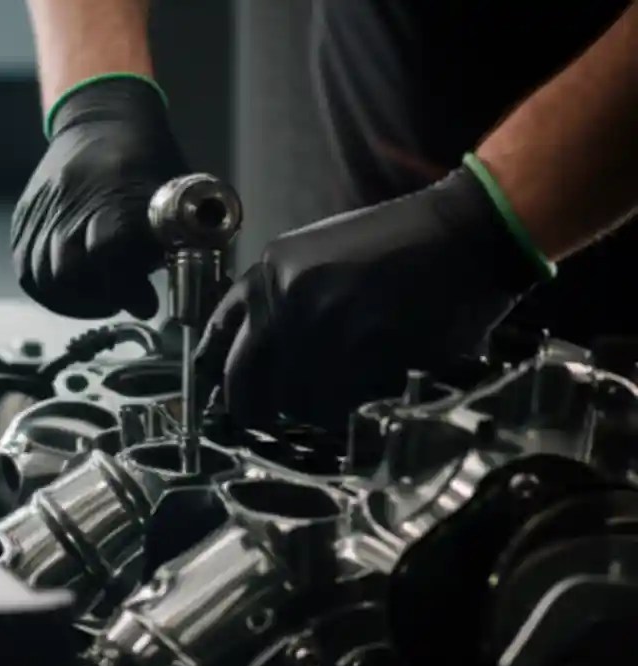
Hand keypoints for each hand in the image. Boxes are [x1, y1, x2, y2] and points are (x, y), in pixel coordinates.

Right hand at [12, 76, 186, 319]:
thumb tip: (171, 287)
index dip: (126, 287)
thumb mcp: (171, 193)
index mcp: (113, 190)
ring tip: (96, 300)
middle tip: (119, 301)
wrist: (101, 115)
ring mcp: (42, 207)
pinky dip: (46, 288)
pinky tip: (70, 292)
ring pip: (40, 273)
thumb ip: (172, 240)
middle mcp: (70, 199)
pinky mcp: (25, 215)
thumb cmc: (147, 156)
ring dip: (70, 300)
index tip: (145, 303)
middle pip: (66, 269)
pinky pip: (24, 265)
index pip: (105, 251)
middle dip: (96, 299)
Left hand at [196, 165, 549, 429]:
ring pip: (294, 403)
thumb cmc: (391, 244)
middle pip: (245, 384)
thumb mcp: (312, 255)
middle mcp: (286, 303)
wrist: (462, 234)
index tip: (217, 395)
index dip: (214, 375)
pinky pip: (340, 407)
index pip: (217, 340)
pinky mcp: (367, 356)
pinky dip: (347, 411)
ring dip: (308, 412)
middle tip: (262, 420)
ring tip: (331, 398)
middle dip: (251, 410)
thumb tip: (251, 354)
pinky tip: (363, 392)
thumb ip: (275, 299)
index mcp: (268, 275)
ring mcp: (326, 332)